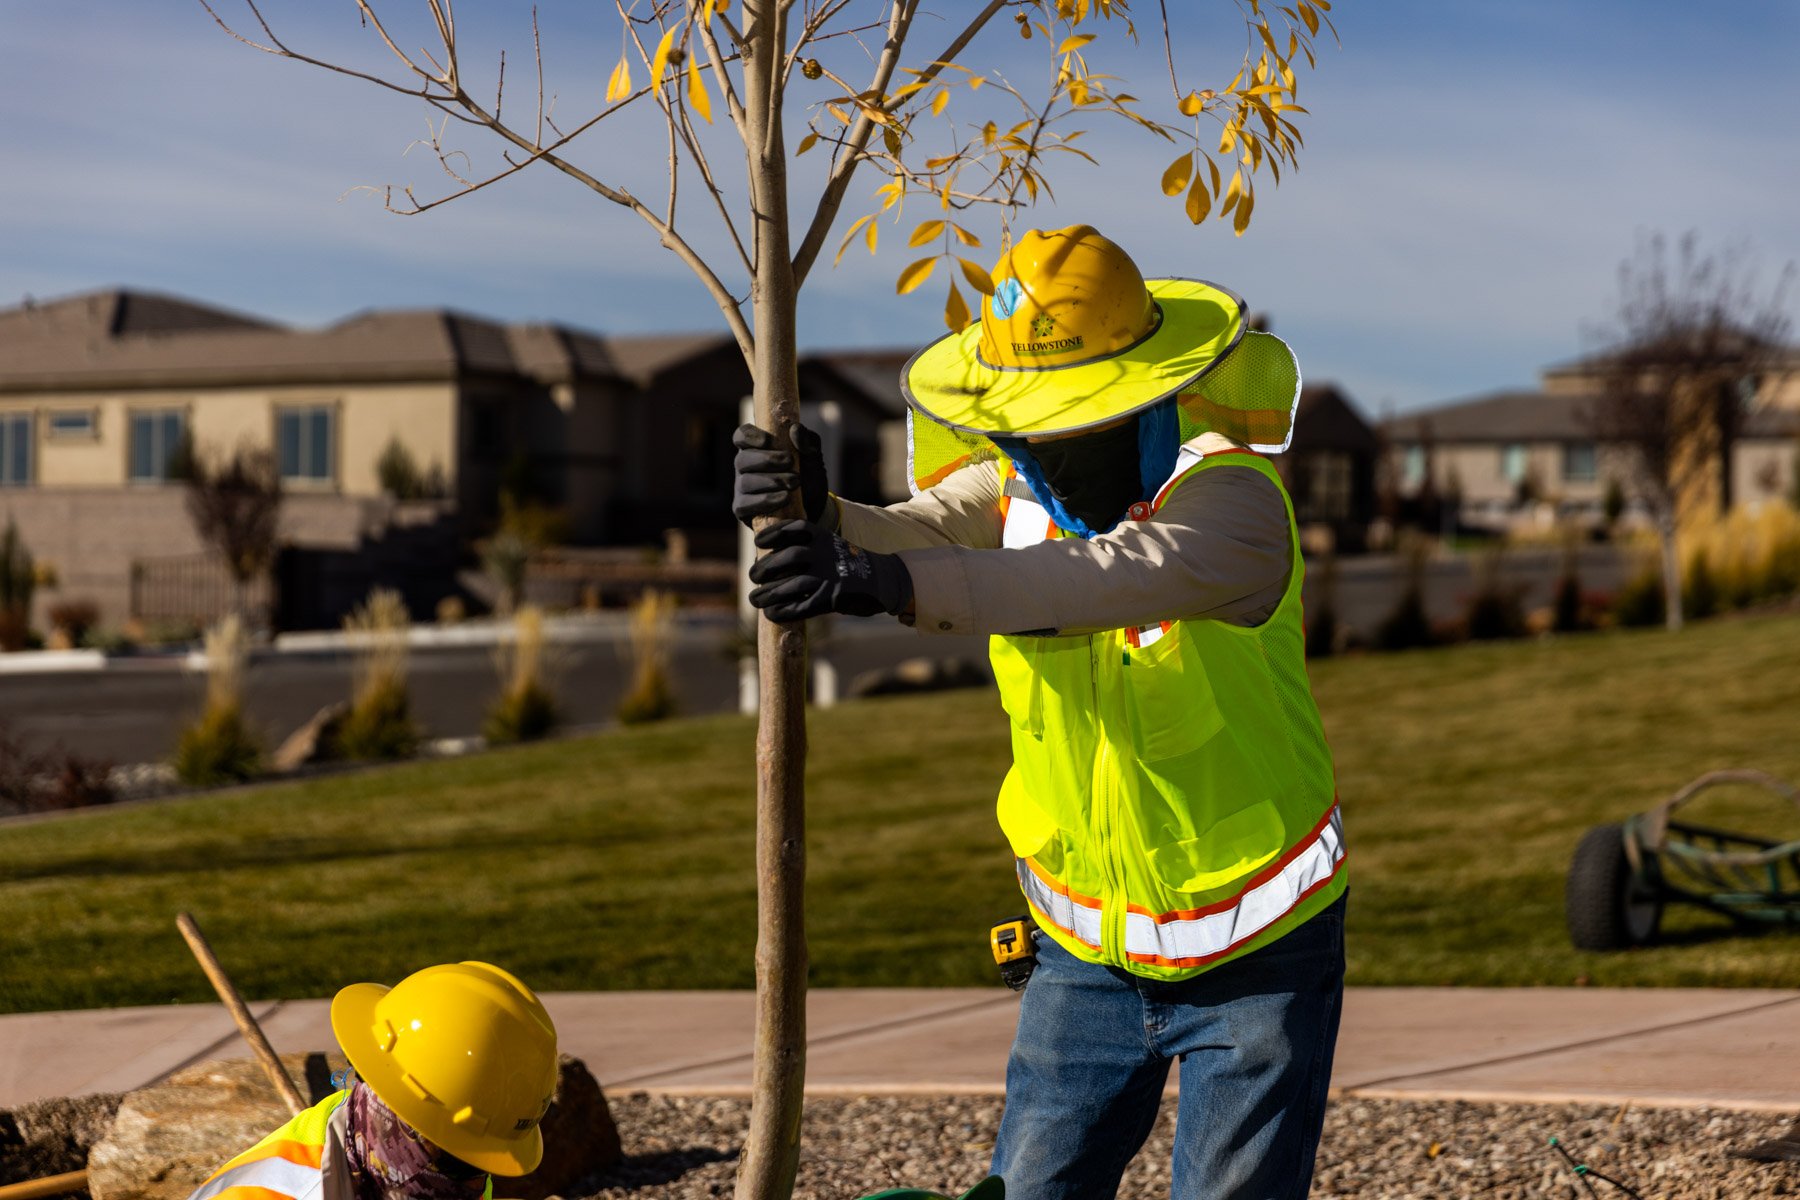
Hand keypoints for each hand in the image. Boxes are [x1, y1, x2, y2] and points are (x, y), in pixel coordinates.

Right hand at [732, 423, 828, 525]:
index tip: (767, 441)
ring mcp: (742, 489)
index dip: (750, 436)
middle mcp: (745, 467)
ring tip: (795, 482)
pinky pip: (745, 504)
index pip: (741, 436)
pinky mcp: (743, 509)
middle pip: (742, 459)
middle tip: (790, 461)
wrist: (815, 505)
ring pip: (746, 482)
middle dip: (766, 460)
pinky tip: (785, 498)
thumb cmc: (808, 474)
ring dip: (771, 480)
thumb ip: (806, 439)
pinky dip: (766, 500)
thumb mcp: (813, 455)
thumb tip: (795, 430)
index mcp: (756, 448)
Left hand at [748, 520, 912, 622]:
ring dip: (768, 594)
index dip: (773, 534)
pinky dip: (784, 611)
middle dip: (765, 568)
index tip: (758, 543)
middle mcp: (827, 553)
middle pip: (789, 557)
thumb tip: (766, 563)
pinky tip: (772, 614)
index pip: (794, 529)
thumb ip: (806, 550)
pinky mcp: (833, 598)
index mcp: (824, 537)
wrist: (883, 580)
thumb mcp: (829, 547)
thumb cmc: (847, 565)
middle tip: (753, 577)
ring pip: (792, 584)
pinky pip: (803, 606)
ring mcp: (831, 576)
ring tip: (755, 600)